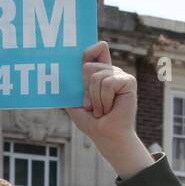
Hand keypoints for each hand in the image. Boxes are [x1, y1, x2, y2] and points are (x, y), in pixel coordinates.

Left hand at [63, 41, 150, 177]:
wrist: (106, 136)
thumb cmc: (92, 122)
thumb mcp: (74, 103)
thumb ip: (68, 88)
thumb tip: (56, 75)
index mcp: (99, 72)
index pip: (95, 49)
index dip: (87, 52)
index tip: (79, 68)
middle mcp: (110, 71)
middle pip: (88, 66)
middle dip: (85, 90)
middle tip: (91, 105)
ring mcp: (120, 75)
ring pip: (96, 76)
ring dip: (94, 99)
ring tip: (101, 109)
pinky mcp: (128, 81)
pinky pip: (107, 83)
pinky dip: (103, 100)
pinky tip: (109, 108)